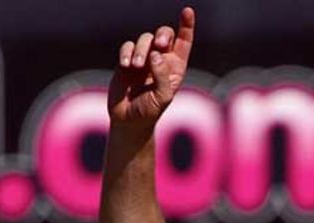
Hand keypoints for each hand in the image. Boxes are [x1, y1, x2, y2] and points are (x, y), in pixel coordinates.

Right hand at [108, 6, 195, 128]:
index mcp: (175, 68)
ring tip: (136, 66)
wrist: (128, 120)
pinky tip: (126, 65)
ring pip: (145, 39)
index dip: (186, 26)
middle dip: (163, 35)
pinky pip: (128, 46)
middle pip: (165, 34)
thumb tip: (156, 54)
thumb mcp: (162, 97)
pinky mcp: (127, 59)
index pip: (183, 42)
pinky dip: (127, 52)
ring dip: (141, 50)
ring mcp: (144, 58)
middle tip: (160, 45)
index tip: (188, 12)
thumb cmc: (149, 111)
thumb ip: (162, 75)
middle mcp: (161, 60)